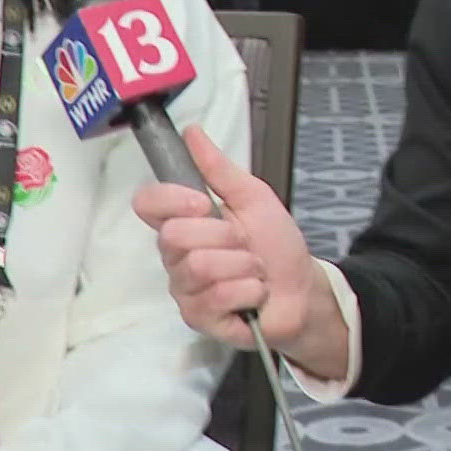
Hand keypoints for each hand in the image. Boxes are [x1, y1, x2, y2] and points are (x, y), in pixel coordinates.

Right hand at [133, 126, 350, 379]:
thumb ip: (219, 168)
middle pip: (175, 236)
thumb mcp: (253, 197)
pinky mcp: (199, 319)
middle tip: (245, 245)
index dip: (170, 200)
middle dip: (225, 237)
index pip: (147, 204)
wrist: (303, 289)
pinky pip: (216, 297)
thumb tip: (192, 132)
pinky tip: (254, 294)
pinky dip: (248, 290)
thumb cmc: (276, 244)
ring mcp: (185, 290)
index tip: (203, 203)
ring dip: (243, 266)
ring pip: (199, 267)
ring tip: (254, 271)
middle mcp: (176, 256)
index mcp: (184, 221)